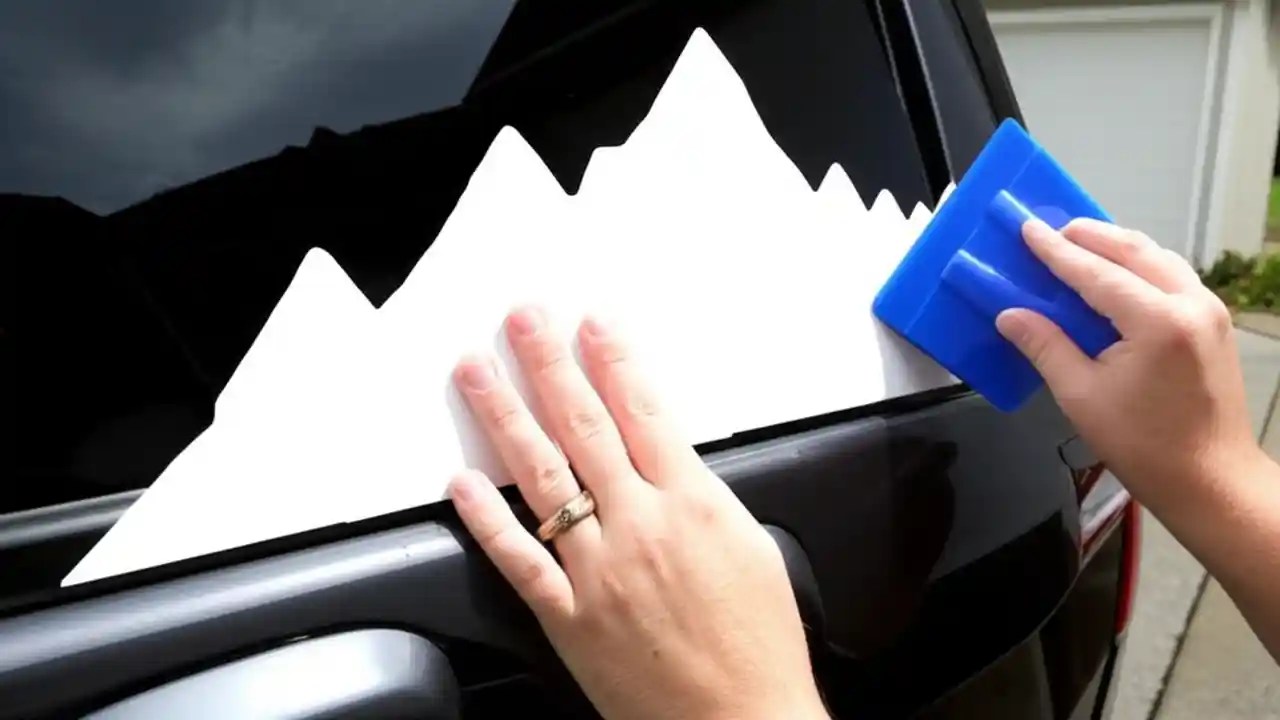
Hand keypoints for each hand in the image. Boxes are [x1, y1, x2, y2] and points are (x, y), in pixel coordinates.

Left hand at [447, 306, 826, 719]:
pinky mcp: (568, 617)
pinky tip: (461, 480)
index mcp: (694, 505)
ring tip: (477, 371)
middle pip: (584, 427)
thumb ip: (703, 495)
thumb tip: (667, 454)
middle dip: (549, 364)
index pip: (643, 411)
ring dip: (504, 416)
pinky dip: (485, 517)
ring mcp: (597, 571)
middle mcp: (639, 528)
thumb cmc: (759, 646)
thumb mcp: (753, 548)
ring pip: (540, 476)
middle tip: (523, 319)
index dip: (613, 359)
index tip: (590, 322)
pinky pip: (517, 558)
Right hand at [996, 218, 1266, 520]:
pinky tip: (1118, 276)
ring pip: (1159, 258)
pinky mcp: (1214, 325)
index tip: (1028, 228)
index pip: (1096, 272)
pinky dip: (1141, 266)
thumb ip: (1046, 346)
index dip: (1056, 251)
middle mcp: (1191, 305)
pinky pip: (1174, 277)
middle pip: (1134, 250)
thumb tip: (1010, 315)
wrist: (1211, 480)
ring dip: (1118, 246)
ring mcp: (1209, 312)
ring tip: (1081, 244)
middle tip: (1052, 229)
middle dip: (1090, 235)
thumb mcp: (1081, 396)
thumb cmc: (1143, 446)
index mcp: (1157, 322)